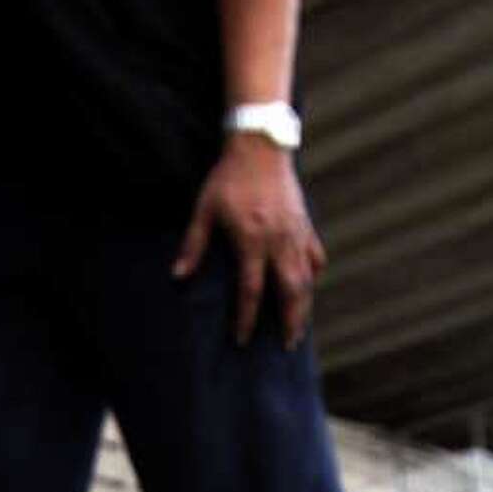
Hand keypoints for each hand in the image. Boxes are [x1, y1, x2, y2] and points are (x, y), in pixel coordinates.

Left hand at [172, 136, 325, 348]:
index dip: (247, 318)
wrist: (260, 147)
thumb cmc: (228, 178)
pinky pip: (315, 256)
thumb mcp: (204, 210)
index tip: (242, 338)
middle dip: (291, 321)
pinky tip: (310, 285)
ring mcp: (296, 233)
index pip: (251, 291)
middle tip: (289, 345)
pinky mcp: (305, 223)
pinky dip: (313, 274)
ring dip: (305, 305)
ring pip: (306, 278)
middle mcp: (278, 241)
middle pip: (290, 291)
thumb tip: (177, 276)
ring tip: (301, 327)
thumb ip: (194, 245)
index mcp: (252, 241)